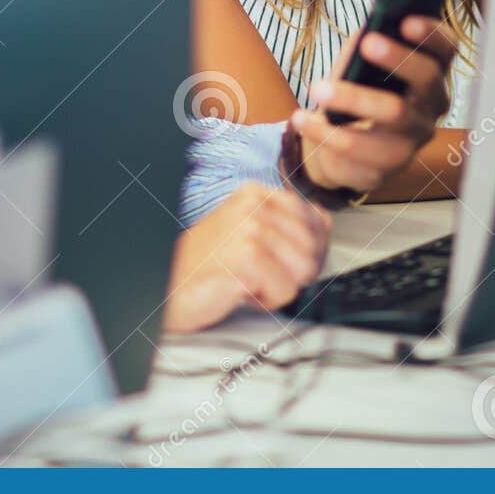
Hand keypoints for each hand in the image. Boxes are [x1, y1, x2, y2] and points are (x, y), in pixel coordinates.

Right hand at [162, 183, 331, 331]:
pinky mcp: (246, 257)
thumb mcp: (252, 234)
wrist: (169, 289)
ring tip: (248, 280)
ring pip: (304, 270)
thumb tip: (325, 225)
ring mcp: (249, 228)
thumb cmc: (209, 266)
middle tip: (260, 275)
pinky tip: (241, 290)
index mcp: (257, 193)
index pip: (318, 221)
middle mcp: (254, 205)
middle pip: (314, 248)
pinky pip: (286, 290)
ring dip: (278, 287)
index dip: (309, 252)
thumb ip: (289, 225)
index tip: (280, 261)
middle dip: (293, 272)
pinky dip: (266, 300)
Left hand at [293, 15, 456, 194]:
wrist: (337, 143)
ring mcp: (414, 139)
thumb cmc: (355, 91)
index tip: (405, 19)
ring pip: (394, 114)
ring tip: (317, 88)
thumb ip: (365, 46)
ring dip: (354, 98)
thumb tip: (367, 31)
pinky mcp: (389, 167)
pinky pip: (359, 149)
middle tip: (368, 42)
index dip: (431, 33)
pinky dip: (325, 131)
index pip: (445, 48)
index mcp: (429, 72)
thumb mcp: (358, 64)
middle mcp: (431, 106)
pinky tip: (302, 118)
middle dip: (399, 58)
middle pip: (427, 79)